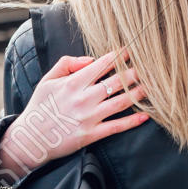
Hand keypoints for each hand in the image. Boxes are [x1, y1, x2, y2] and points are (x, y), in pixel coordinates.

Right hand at [0, 50, 148, 176]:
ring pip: (121, 102)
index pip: (102, 65)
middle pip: (117, 82)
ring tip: (155, 86)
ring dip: (140, 93)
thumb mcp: (48, 80)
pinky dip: (132, 121)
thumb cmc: (40, 107)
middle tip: (153, 66)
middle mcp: (84, 98)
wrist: (31, 138)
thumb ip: (67, 64)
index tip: (134, 50)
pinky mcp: (91, 134)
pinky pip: (116, 127)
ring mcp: (89, 117)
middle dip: (136, 73)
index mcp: (73, 83)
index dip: (120, 56)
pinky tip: (146, 115)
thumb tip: (91, 60)